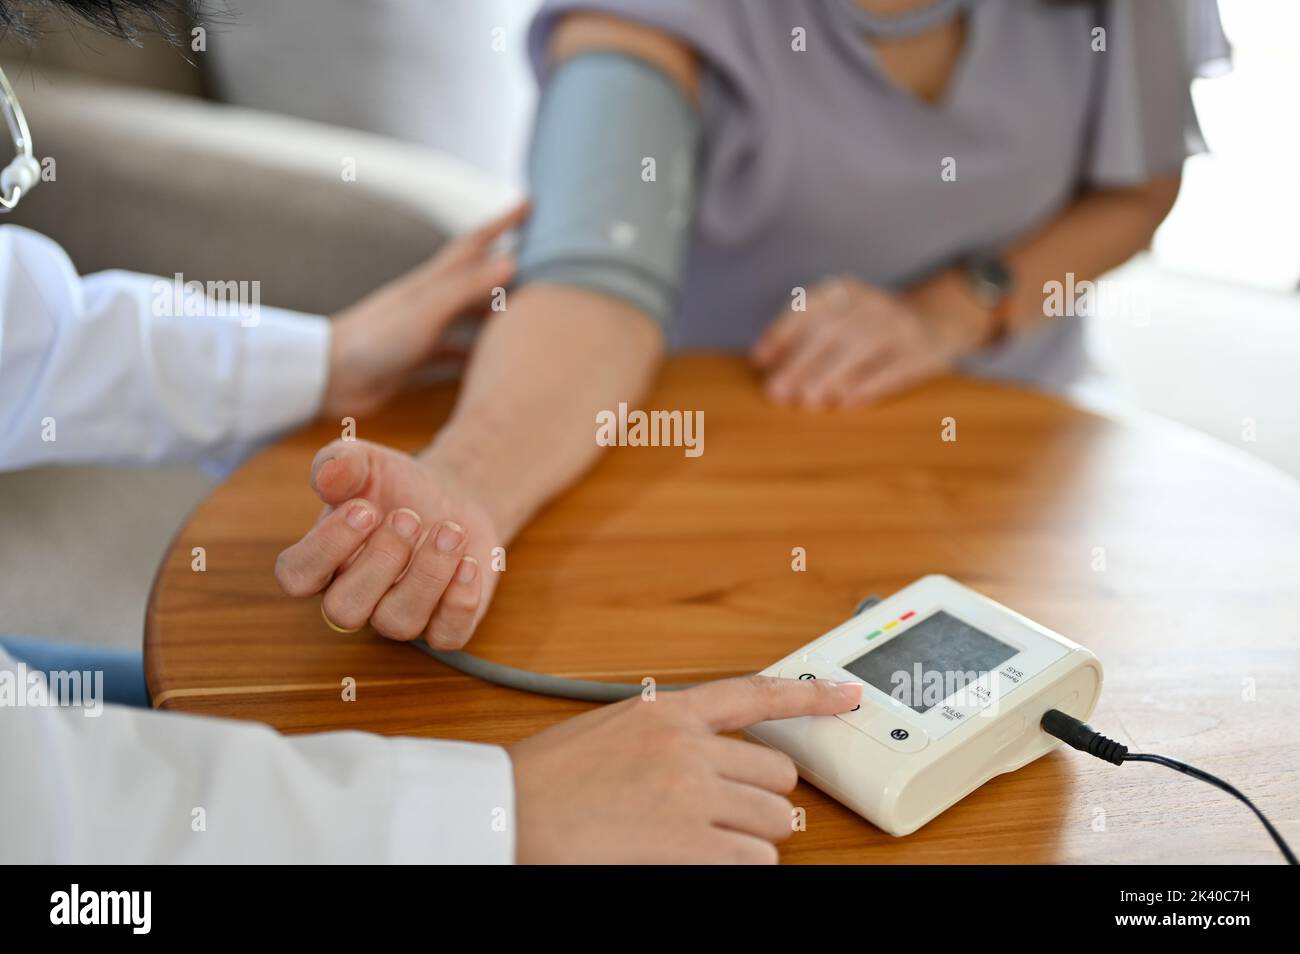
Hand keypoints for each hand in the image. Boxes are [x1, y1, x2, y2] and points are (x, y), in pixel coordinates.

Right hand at [274, 439, 500, 648]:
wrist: (452, 498)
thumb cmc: (397, 487)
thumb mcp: (367, 462)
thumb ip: (340, 462)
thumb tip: (325, 477)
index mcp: (325, 562)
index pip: (297, 576)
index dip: (325, 547)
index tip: (363, 508)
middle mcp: (356, 597)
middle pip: (344, 610)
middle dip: (381, 560)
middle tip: (409, 517)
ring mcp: (399, 616)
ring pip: (398, 624)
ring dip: (427, 575)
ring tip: (450, 531)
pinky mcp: (443, 625)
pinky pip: (446, 637)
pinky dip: (460, 601)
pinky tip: (469, 562)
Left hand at [321, 201, 526, 418]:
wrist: (329, 376)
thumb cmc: (375, 339)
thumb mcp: (427, 309)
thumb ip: (467, 287)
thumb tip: (512, 261)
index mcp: (433, 281)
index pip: (475, 244)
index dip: (502, 223)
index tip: (529, 204)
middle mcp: (432, 300)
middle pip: (478, 278)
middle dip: (508, 267)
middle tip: (542, 264)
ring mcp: (425, 328)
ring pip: (470, 315)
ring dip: (496, 312)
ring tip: (529, 314)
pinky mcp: (418, 357)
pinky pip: (457, 351)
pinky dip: (478, 353)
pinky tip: (493, 361)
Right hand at [508, 675, 862, 862]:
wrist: (505, 815)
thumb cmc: (544, 780)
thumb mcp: (610, 732)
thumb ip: (666, 736)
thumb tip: (712, 758)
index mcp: (668, 713)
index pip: (757, 694)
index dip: (812, 694)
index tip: (847, 696)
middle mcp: (690, 748)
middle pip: (777, 772)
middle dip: (759, 797)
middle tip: (725, 814)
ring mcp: (693, 797)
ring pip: (773, 821)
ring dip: (750, 838)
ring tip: (703, 843)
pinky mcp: (691, 847)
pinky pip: (754, 862)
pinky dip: (739, 867)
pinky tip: (699, 862)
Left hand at [751, 273, 991, 408]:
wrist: (935, 322)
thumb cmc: (868, 329)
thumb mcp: (838, 319)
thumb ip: (802, 336)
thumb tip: (763, 364)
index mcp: (845, 290)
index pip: (808, 306)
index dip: (780, 331)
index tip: (759, 360)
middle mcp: (872, 302)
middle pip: (830, 329)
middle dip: (799, 363)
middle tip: (777, 393)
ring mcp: (899, 324)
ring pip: (859, 346)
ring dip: (828, 375)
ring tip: (806, 401)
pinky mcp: (922, 350)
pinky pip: (893, 367)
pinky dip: (867, 385)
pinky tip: (845, 403)